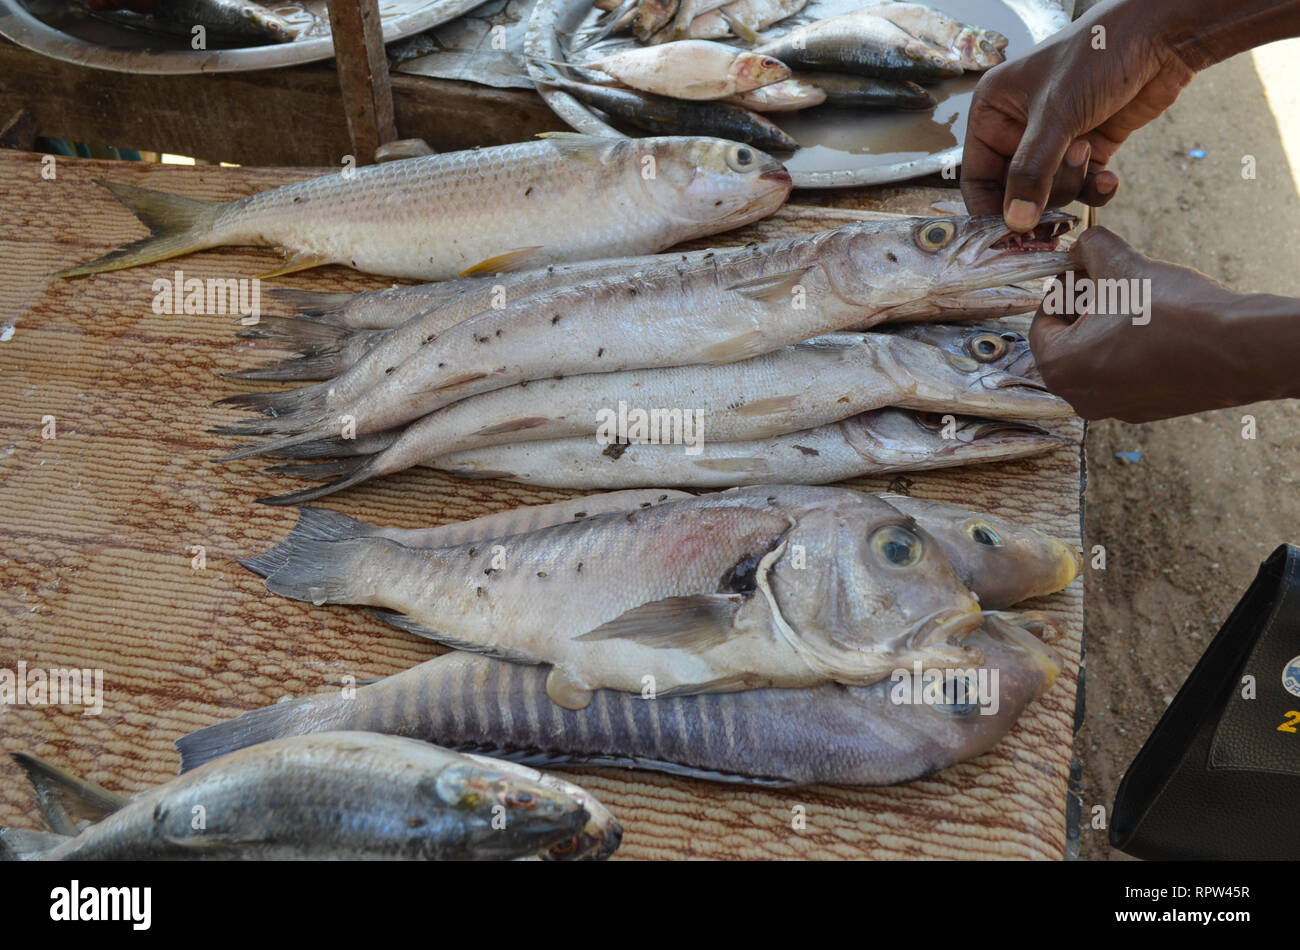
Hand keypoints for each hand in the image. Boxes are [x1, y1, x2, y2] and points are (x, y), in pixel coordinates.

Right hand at [961, 1, 1196, 229]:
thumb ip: (1031, 173)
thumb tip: (1015, 223)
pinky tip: (1111, 178)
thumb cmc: (1097, 56)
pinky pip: (1082, 186)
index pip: (978, 179)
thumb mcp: (1056, 115)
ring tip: (1091, 154)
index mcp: (993, 112)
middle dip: (1044, 193)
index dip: (992, 210)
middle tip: (1068, 180)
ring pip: (1051, 192)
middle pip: (1016, 192)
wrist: (1162, 35)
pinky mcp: (1088, 147)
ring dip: (1074, 185)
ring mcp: (1054, 140)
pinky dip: (1096, 188)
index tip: (1012, 235)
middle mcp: (1018, 128)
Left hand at [1029, 228, 1247, 422]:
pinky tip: (1159, 327)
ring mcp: (1112, 409)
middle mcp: (1079, 397)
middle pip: (1067, 340)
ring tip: (1137, 300)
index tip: (1088, 271)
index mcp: (1059, 367)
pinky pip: (1123, 373)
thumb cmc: (1172, 310)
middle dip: (1085, 307)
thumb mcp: (1121, 264)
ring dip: (1108, 325)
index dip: (1064, 288)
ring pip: (1095, 356)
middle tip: (1112, 281)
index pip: (1043, 319)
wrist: (1238, 349)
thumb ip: (1090, 248)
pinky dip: (1132, 348)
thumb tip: (1081, 245)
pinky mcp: (1144, 410)